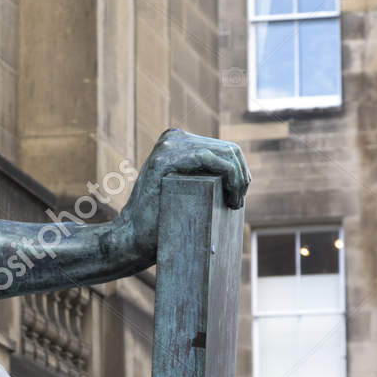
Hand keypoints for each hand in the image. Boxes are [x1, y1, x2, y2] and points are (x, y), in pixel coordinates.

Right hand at [114, 127, 248, 268]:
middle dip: (241, 177)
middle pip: (227, 149)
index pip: (225, 149)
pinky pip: (206, 158)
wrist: (134, 237)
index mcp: (179, 142)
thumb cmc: (164, 221)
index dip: (240, 172)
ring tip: (235, 204)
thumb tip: (242, 176)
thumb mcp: (186, 189)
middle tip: (237, 204)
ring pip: (223, 153)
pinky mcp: (163, 160)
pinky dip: (227, 175)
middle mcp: (173, 139)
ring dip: (238, 179)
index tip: (239, 197)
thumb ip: (204, 175)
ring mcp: (166, 147)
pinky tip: (230, 196)